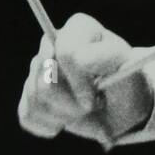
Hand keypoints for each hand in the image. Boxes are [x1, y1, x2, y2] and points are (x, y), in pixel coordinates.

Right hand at [17, 13, 153, 144]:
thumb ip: (105, 57)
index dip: (79, 82)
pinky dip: (50, 125)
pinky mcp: (30, 94)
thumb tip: (78, 59)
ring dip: (63, 116)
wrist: (123, 107)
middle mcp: (52, 44)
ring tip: (83, 112)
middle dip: (69, 103)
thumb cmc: (126, 82)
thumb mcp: (127, 67)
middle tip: (90, 107)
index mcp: (79, 28)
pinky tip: (67, 120)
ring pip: (35, 99)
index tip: (95, 97)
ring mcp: (38, 69)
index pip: (65, 53)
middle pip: (44, 80)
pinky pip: (27, 115)